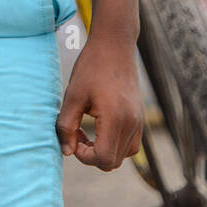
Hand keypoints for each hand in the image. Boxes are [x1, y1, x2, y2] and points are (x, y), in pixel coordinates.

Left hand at [57, 34, 143, 169]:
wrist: (114, 45)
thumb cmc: (91, 67)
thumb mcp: (73, 96)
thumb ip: (66, 127)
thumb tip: (67, 152)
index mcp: (116, 118)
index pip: (103, 159)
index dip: (84, 156)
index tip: (73, 138)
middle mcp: (132, 124)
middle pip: (112, 162)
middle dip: (92, 155)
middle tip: (77, 133)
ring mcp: (139, 122)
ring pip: (122, 156)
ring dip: (103, 151)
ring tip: (87, 130)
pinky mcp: (140, 118)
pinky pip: (130, 144)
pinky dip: (114, 144)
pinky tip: (100, 126)